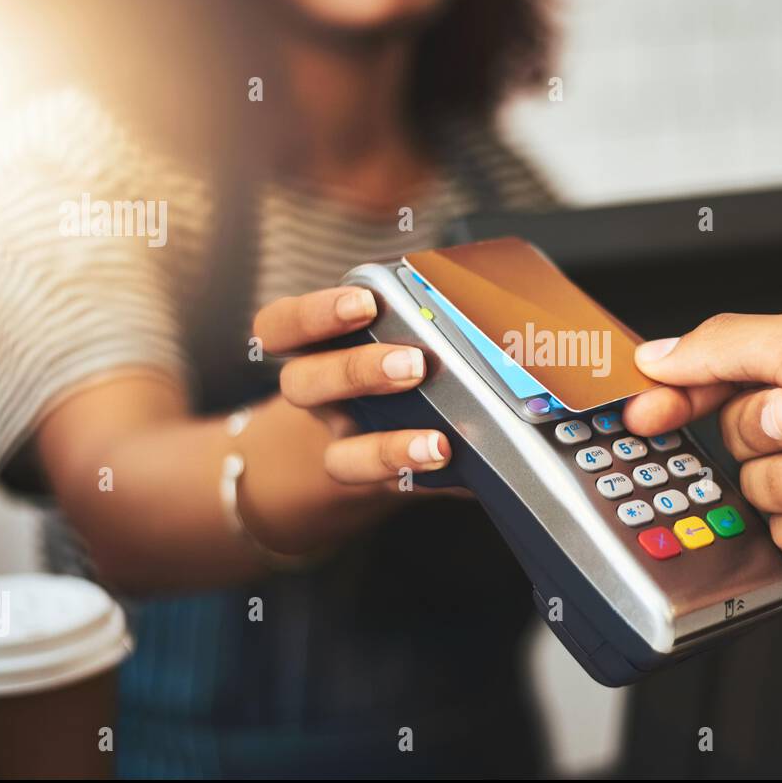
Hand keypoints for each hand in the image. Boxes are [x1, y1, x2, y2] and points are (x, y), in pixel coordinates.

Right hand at [253, 285, 454, 513]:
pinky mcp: (376, 483)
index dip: (313, 315)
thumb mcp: (404, 329)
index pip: (281, 327)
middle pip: (302, 386)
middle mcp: (320, 399)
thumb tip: (501, 294)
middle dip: (356, 371)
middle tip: (414, 363)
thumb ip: (433, 313)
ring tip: (437, 441)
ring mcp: (346, 446)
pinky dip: (420, 475)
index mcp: (317, 348)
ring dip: (387, 448)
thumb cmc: (403, 359)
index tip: (365, 302)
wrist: (395, 434)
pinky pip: (384, 488)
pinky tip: (452, 461)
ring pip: (338, 457)